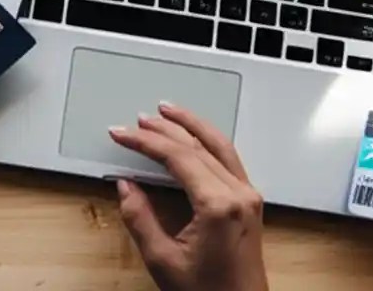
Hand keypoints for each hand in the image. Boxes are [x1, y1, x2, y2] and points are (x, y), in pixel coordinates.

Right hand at [109, 103, 267, 290]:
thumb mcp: (163, 260)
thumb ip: (140, 218)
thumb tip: (126, 185)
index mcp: (219, 206)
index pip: (178, 157)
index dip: (146, 141)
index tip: (121, 133)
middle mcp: (239, 194)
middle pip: (199, 146)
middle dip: (165, 129)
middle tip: (138, 120)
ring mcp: (249, 196)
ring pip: (220, 146)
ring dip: (192, 126)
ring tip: (168, 111)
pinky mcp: (251, 203)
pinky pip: (230, 160)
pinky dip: (209, 142)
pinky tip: (194, 137)